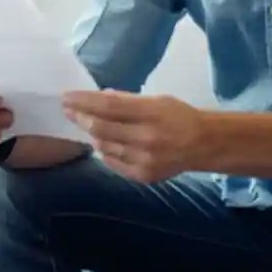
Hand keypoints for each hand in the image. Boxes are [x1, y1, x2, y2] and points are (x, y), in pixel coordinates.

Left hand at [62, 90, 205, 183]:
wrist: (204, 145)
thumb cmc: (180, 117)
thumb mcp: (158, 100)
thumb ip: (128, 101)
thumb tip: (99, 98)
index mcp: (152, 113)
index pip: (109, 106)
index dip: (84, 101)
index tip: (66, 96)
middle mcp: (146, 138)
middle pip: (101, 128)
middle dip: (80, 117)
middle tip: (68, 109)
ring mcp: (144, 160)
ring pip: (104, 146)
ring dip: (91, 134)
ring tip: (85, 124)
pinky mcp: (143, 175)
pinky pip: (113, 162)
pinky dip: (105, 151)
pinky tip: (103, 143)